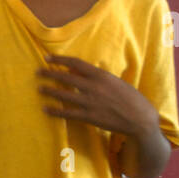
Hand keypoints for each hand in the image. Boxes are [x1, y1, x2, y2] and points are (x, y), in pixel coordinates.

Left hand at [36, 54, 158, 138]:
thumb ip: (97, 77)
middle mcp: (94, 87)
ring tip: (39, 88)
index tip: (48, 58)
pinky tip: (45, 109)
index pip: (76, 63)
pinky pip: (67, 113)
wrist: (140, 119)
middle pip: (66, 77)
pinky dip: (55, 111)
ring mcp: (90, 102)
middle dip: (50, 73)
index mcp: (101, 75)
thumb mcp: (115, 82)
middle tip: (38, 72)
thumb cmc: (131, 98)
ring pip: (64, 95)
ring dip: (49, 91)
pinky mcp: (89, 117)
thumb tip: (78, 73)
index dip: (60, 59)